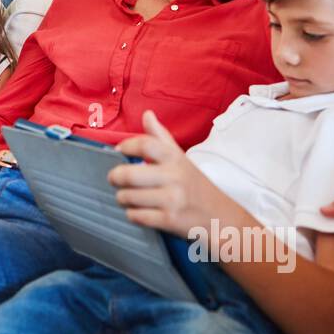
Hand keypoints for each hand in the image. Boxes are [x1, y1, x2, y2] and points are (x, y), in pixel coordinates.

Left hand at [109, 110, 217, 235]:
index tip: (118, 151)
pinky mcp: (169, 220)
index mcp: (175, 158)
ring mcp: (172, 199)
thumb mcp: (180, 157)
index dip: (126, 146)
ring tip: (126, 196)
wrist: (219, 215)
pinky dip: (132, 214)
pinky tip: (137, 210)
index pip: (145, 145)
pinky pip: (136, 216)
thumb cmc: (195, 185)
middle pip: (129, 174)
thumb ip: (160, 136)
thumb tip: (146, 114)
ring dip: (122, 197)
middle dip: (115, 177)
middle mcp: (174, 177)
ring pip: (128, 197)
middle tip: (114, 178)